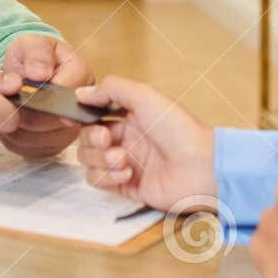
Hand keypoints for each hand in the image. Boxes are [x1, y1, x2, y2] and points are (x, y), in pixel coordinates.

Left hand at [0, 35, 91, 158]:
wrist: (25, 72)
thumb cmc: (30, 57)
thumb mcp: (30, 45)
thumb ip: (36, 55)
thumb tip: (41, 74)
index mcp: (82, 73)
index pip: (67, 94)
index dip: (43, 98)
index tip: (23, 95)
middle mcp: (84, 103)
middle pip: (58, 122)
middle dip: (30, 116)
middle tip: (10, 106)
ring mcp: (73, 127)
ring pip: (47, 140)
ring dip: (22, 131)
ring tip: (10, 114)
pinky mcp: (58, 143)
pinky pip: (39, 151)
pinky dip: (20, 143)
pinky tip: (12, 127)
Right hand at [73, 77, 214, 211]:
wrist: (201, 167)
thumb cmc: (178, 128)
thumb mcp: (145, 97)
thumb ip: (111, 89)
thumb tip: (80, 94)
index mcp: (130, 117)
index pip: (94, 116)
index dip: (83, 117)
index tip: (76, 116)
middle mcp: (126, 139)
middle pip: (87, 140)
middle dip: (93, 141)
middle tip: (108, 141)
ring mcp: (126, 164)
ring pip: (90, 162)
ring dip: (101, 161)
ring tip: (124, 161)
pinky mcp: (128, 187)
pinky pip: (100, 182)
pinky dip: (108, 178)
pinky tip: (128, 174)